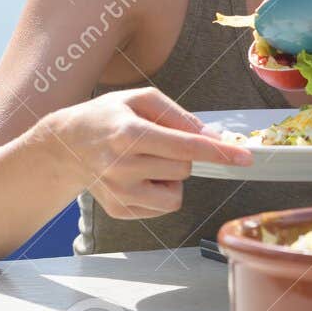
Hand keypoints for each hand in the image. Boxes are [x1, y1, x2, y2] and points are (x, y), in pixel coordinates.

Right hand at [38, 87, 251, 219]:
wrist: (66, 146)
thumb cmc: (109, 116)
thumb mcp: (142, 100)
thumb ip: (180, 116)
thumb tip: (214, 137)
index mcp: (129, 135)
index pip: (185, 147)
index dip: (219, 152)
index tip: (245, 158)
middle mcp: (122, 167)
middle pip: (185, 168)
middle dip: (183, 154)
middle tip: (156, 142)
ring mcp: (119, 194)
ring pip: (177, 193)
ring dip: (172, 176)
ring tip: (147, 161)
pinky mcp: (120, 210)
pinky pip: (162, 206)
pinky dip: (159, 190)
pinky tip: (137, 176)